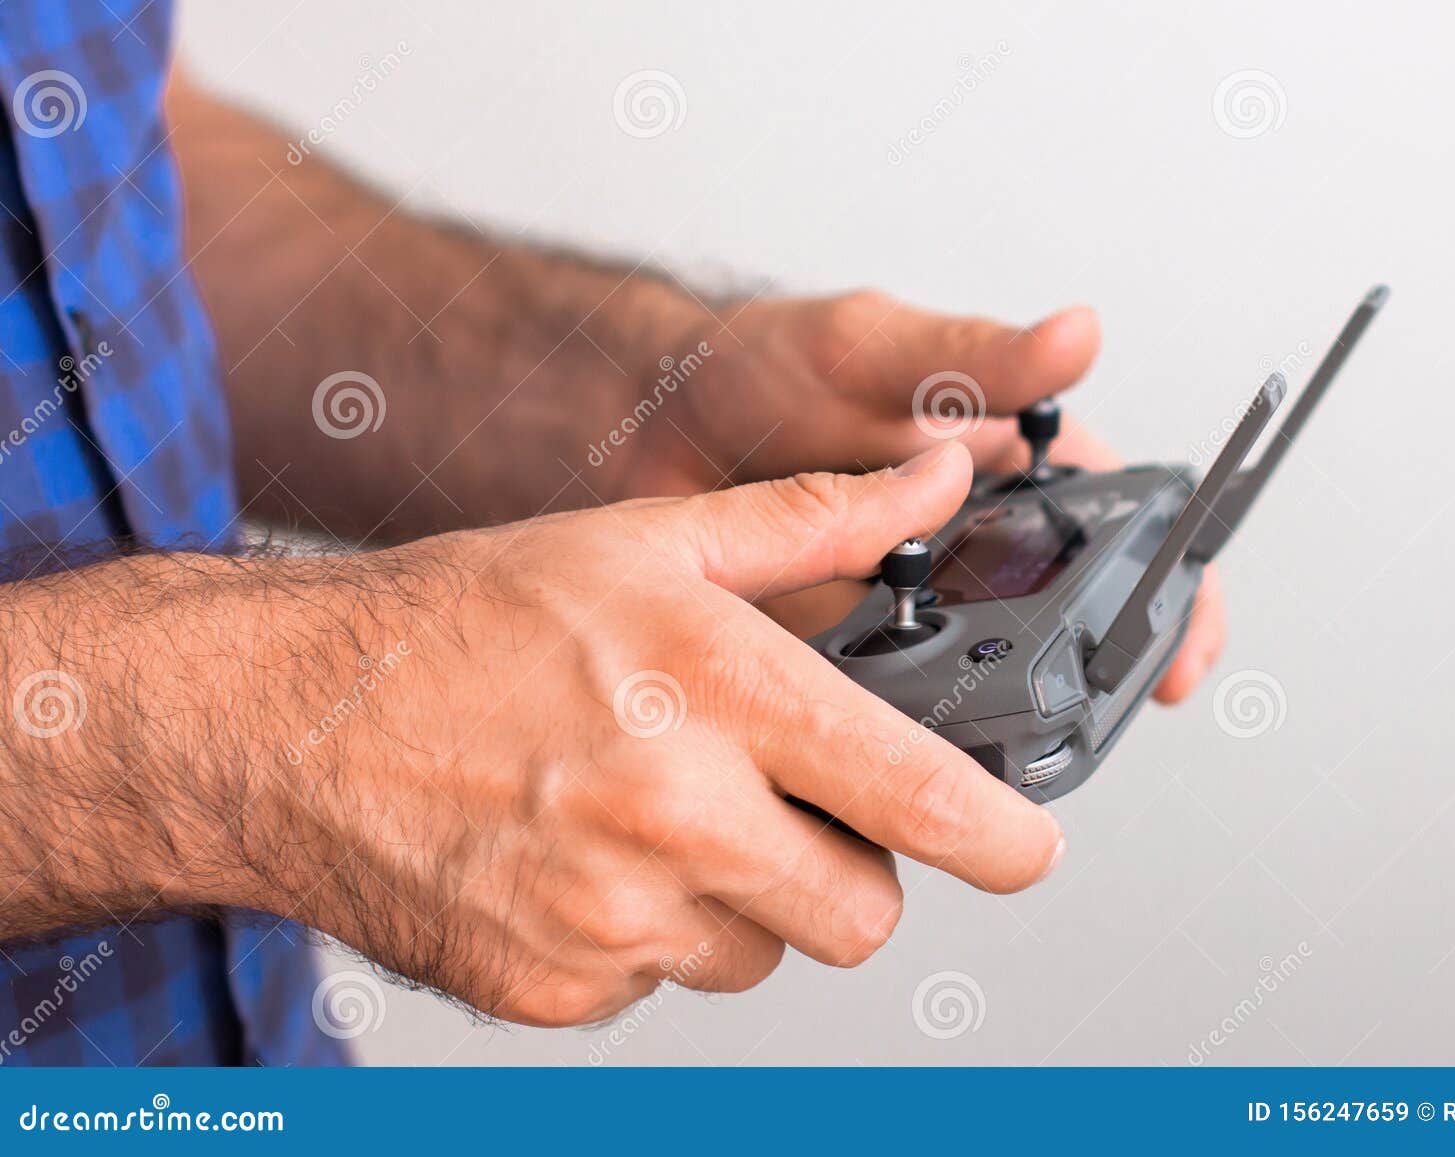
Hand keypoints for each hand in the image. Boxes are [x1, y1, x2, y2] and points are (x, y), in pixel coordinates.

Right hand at [240, 442, 1062, 1026]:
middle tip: (794, 809)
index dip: (1002, 836)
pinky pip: (663, 984)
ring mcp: (612, 917)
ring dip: (744, 900)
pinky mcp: (558, 988)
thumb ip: (815, 520)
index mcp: (717, 690)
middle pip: (861, 913)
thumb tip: (938, 484)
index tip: (1027, 846)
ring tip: (663, 814)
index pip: (915, 795)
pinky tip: (588, 857)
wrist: (284, 722)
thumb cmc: (458, 623)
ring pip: (762, 953)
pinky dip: (652, 933)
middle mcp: (675, 815)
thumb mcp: (646, 538)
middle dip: (855, 872)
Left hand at [624, 291, 1222, 701]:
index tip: (1185, 639)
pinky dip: (910, 728)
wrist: (643, 421)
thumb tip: (1076, 333)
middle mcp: (964, 536)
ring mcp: (907, 601)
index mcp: (995, 458)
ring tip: (1021, 739)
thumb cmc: (758, 362)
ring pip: (986, 667)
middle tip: (1115, 711)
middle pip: (1063, 610)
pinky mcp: (843, 650)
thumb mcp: (874, 348)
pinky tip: (912, 751)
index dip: (1163, 579)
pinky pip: (894, 700)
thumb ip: (974, 356)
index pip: (1111, 518)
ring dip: (1009, 705)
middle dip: (1102, 666)